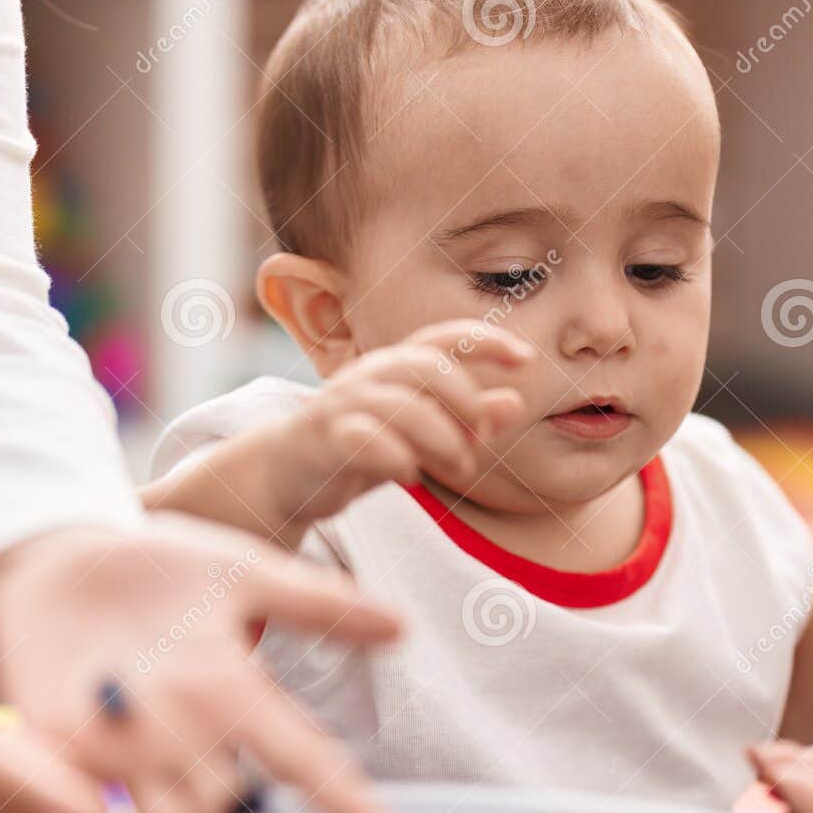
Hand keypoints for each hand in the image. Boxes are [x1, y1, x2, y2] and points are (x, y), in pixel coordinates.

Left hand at [0, 513, 410, 812]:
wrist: (53, 551)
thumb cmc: (155, 566)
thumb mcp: (244, 573)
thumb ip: (319, 605)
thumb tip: (403, 629)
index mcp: (233, 694)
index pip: (305, 762)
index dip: (351, 810)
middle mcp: (185, 737)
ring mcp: (122, 749)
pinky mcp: (57, 745)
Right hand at [263, 320, 532, 530]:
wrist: (286, 474)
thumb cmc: (362, 446)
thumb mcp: (423, 432)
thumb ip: (468, 419)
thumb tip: (515, 401)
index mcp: (396, 366)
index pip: (443, 337)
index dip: (485, 339)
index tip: (526, 358)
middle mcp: (370, 375)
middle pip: (427, 366)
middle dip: (466, 402)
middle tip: (482, 440)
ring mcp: (342, 405)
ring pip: (400, 404)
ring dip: (442, 439)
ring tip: (458, 468)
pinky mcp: (321, 440)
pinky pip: (360, 439)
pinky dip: (394, 456)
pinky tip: (411, 475)